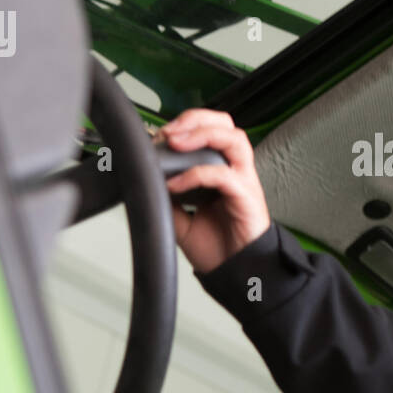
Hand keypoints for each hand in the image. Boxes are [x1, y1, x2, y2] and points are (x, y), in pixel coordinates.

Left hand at [155, 109, 271, 273]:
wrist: (235, 273)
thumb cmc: (219, 248)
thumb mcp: (180, 220)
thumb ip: (168, 199)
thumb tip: (145, 182)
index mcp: (221, 169)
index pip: (208, 130)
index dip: (184, 125)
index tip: (156, 136)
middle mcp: (234, 169)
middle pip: (225, 123)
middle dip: (196, 119)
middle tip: (168, 131)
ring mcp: (243, 180)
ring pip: (233, 138)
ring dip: (202, 134)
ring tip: (176, 141)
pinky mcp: (247, 196)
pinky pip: (223, 175)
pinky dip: (196, 174)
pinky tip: (176, 184)